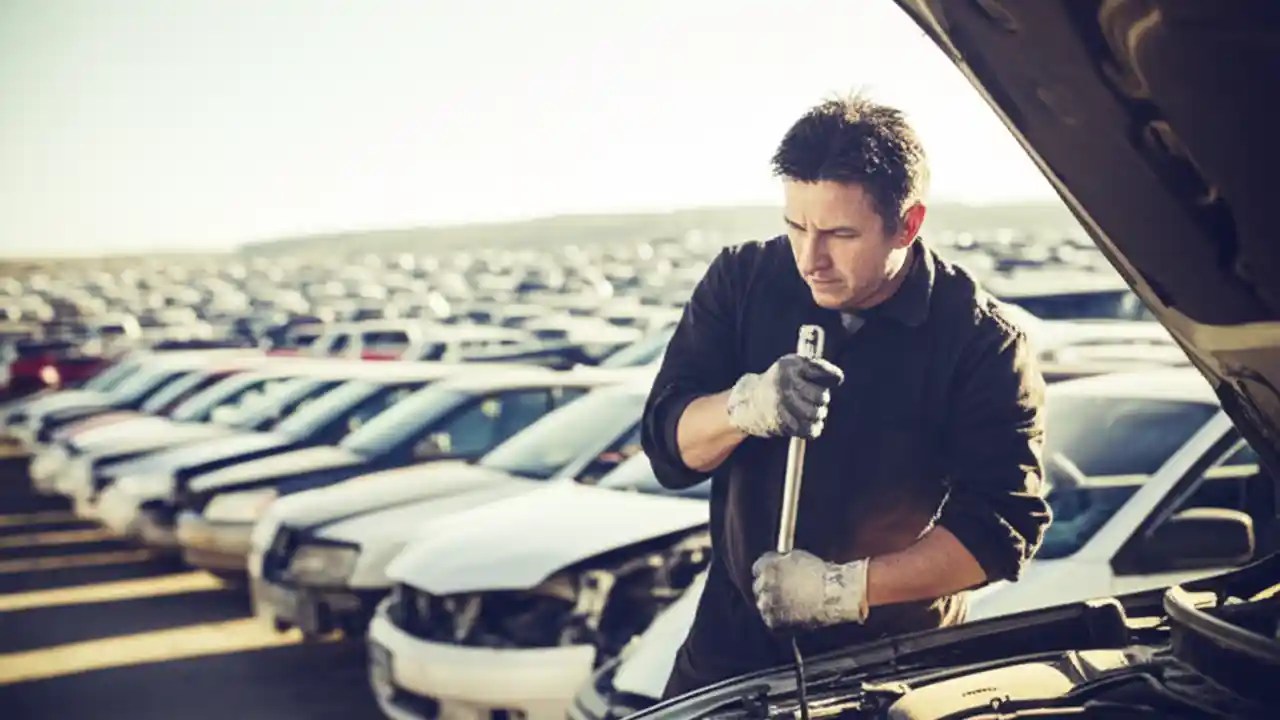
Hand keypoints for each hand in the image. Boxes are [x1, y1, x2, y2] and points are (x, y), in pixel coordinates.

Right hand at [727, 354, 843, 438]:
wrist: (748, 404)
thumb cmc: (776, 383)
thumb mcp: (790, 366)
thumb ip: (813, 368)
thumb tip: (838, 378)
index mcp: (790, 366)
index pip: (823, 371)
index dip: (833, 377)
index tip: (835, 380)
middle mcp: (786, 384)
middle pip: (823, 396)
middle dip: (821, 399)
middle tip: (810, 398)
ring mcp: (783, 405)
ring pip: (818, 414)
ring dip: (817, 414)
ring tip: (805, 410)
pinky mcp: (783, 424)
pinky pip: (812, 429)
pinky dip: (813, 428)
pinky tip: (806, 422)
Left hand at [751, 550, 868, 630]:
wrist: (830, 595)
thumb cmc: (819, 574)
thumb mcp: (797, 557)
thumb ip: (782, 561)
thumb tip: (778, 562)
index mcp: (767, 566)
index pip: (758, 569)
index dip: (768, 573)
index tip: (774, 576)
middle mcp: (763, 584)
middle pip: (759, 587)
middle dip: (769, 589)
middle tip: (782, 593)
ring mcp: (767, 604)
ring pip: (764, 604)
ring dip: (773, 605)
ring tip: (789, 606)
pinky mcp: (773, 621)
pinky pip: (771, 620)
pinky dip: (779, 619)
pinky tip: (791, 617)